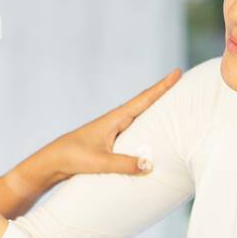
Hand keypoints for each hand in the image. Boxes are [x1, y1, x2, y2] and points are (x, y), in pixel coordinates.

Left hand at [44, 68, 181, 179]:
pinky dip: (148, 127)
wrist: (54, 161)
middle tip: (182, 81)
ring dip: (157, 109)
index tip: (177, 72)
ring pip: (141, 117)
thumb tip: (149, 165)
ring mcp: (114, 130)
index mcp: (115, 119)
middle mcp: (116, 121)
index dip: (162, 87)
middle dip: (164, 93)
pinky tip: (154, 132)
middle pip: (145, 104)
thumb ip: (124, 164)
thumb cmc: (74, 157)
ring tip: (175, 103)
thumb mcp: (100, 162)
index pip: (144, 100)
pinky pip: (136, 131)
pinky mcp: (112, 142)